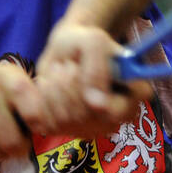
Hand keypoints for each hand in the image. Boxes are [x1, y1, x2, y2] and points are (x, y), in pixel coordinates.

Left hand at [34, 22, 152, 140]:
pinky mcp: (64, 130)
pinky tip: (42, 83)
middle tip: (70, 65)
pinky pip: (44, 122)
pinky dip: (39, 98)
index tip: (88, 91)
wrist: (64, 49)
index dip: (104, 105)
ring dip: (53, 87)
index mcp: (133, 94)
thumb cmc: (84, 43)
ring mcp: (89, 128)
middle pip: (86, 115)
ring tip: (59, 71)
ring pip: (63, 119)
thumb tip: (93, 99)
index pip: (124, 111)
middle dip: (69, 84)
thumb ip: (97, 68)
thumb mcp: (94, 42)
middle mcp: (114, 118)